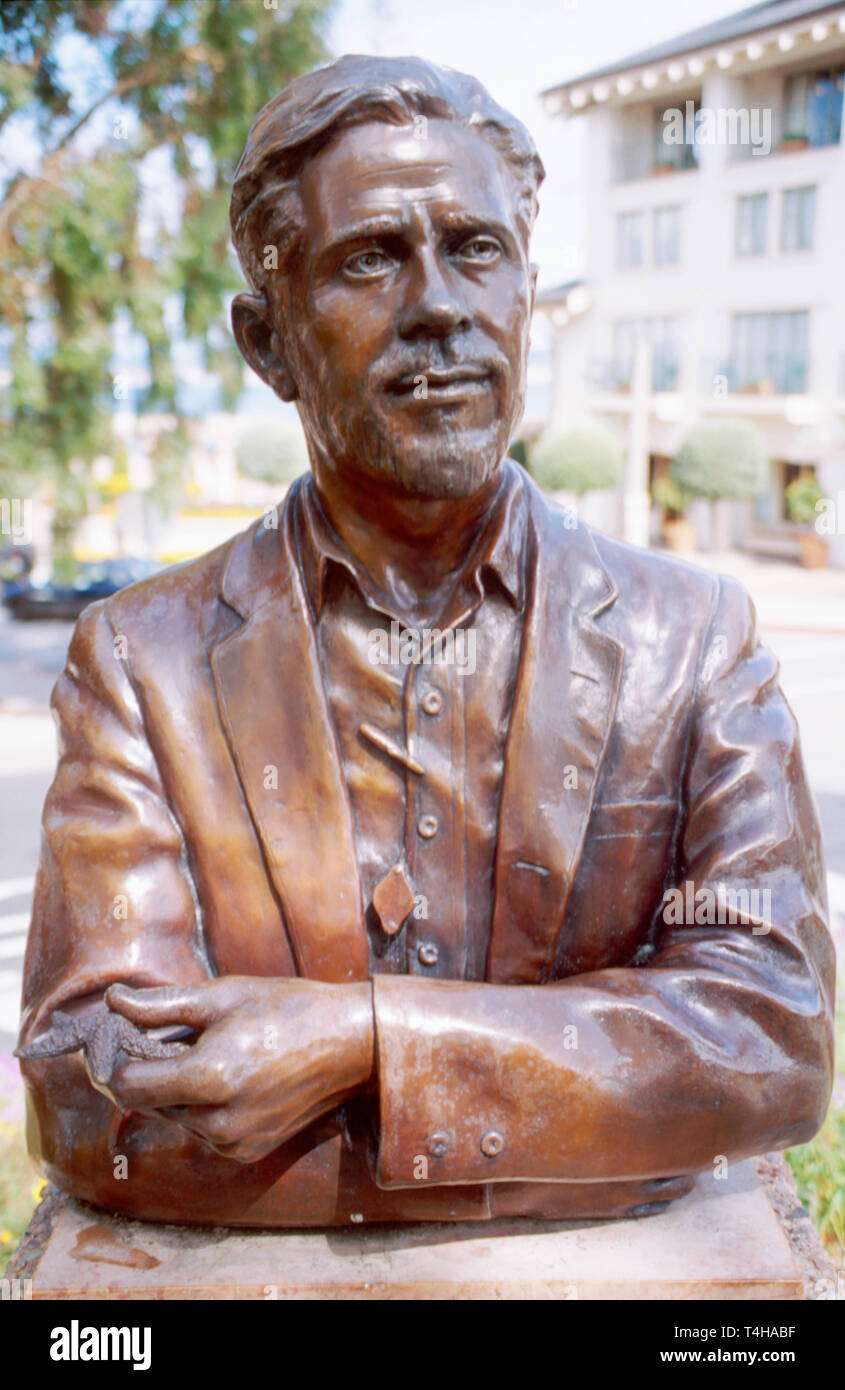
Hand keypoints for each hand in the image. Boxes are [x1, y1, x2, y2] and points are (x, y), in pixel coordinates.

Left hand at [97, 977, 373, 1163]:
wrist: (351, 1044)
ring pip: (173, 1117)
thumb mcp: (223, 996)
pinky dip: (201, 1105)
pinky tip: (227, 1075)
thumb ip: (161, 1005)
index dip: (113, 1062)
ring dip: (174, 1088)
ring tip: (206, 1051)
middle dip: (145, 1071)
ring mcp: (234, 1143)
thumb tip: (113, 1000)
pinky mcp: (247, 1152)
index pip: (128, 1087)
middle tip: (163, 1036)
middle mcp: (218, 1122)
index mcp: (210, 1078)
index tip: (115, 1037)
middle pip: (147, 1103)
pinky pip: (201, 1130)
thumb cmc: (288, 1008)